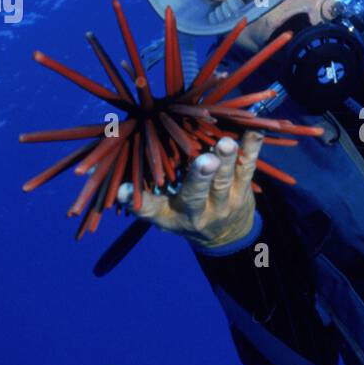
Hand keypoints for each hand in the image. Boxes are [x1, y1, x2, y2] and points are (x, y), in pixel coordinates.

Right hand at [122, 132, 262, 247]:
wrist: (226, 236)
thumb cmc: (184, 216)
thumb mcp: (161, 214)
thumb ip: (140, 197)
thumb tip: (108, 178)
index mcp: (171, 215)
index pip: (149, 210)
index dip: (136, 201)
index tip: (124, 190)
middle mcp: (198, 210)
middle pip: (197, 193)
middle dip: (199, 176)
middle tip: (203, 161)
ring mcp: (225, 200)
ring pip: (227, 179)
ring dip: (227, 159)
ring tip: (226, 143)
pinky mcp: (245, 188)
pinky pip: (250, 166)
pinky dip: (253, 146)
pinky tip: (255, 128)